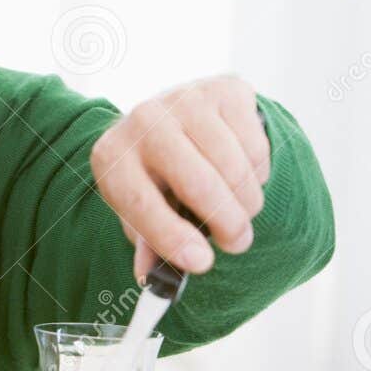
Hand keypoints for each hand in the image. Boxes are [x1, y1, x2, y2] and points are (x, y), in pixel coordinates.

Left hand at [90, 76, 270, 282]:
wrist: (174, 120)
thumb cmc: (155, 178)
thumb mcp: (141, 211)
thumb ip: (149, 246)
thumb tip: (155, 280)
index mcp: (112, 156)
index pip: (140, 203)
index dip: (172, 238)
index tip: (202, 264)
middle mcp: (143, 120)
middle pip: (199, 184)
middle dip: (227, 224)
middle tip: (237, 242)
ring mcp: (185, 99)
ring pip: (235, 168)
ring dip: (247, 202)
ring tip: (239, 209)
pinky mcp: (225, 90)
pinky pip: (256, 146)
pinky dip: (258, 171)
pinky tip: (242, 170)